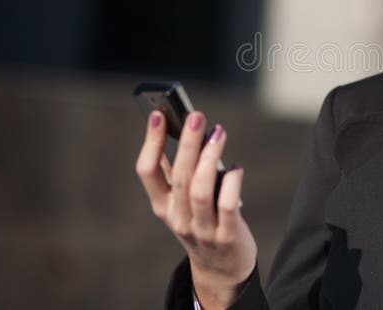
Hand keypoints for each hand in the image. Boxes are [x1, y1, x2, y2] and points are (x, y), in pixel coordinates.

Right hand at [136, 110, 257, 308]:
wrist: (221, 268)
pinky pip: (227, 205)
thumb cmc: (202, 222)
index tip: (158, 114)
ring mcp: (201, 229)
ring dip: (209, 157)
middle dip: (187, 143)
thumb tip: (175, 129)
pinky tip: (236, 167)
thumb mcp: (181, 202)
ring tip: (218, 133)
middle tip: (196, 116)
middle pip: (179, 176)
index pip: (147, 171)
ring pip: (200, 189)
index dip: (151, 142)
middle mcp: (177, 218)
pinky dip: (231, 182)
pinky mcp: (227, 236)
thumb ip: (175, 172)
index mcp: (162, 206)